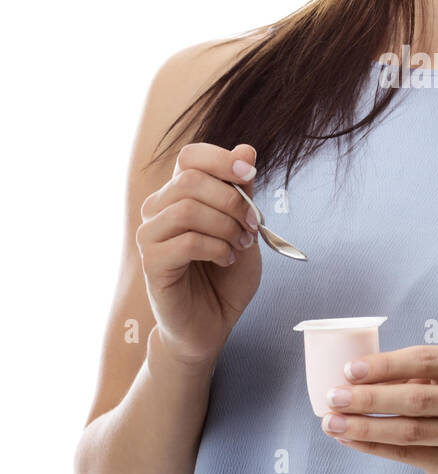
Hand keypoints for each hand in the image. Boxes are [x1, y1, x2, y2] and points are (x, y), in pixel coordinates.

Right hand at [137, 141, 262, 366]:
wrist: (211, 324)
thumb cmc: (224, 276)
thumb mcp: (244, 227)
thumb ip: (243, 191)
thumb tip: (247, 149)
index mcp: (180, 194)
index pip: (190, 156)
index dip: (221, 159)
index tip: (250, 173)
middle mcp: (159, 209)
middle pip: (191, 179)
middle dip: (232, 200)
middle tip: (252, 225)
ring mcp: (151, 236)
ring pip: (188, 209)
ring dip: (226, 226)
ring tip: (239, 246)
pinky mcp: (152, 263)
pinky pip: (186, 241)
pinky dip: (216, 248)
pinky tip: (225, 260)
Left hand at [320, 344, 437, 473]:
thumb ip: (404, 372)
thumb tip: (347, 379)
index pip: (424, 360)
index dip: (385, 365)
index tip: (348, 370)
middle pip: (415, 399)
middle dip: (368, 399)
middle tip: (333, 398)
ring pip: (407, 431)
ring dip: (363, 427)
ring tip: (331, 422)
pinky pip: (404, 455)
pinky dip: (371, 446)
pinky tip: (347, 439)